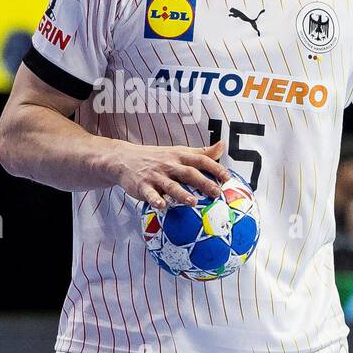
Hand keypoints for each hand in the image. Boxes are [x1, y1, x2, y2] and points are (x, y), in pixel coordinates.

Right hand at [104, 139, 229, 208]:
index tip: (227, 178)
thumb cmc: (157, 157)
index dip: (215, 168)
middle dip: (203, 182)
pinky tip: (162, 206)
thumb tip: (222, 146)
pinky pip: (150, 194)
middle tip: (217, 193)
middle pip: (189, 173)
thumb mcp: (179, 151)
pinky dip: (155, 199)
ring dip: (182, 194)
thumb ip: (201, 152)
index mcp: (180, 156)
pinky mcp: (143, 186)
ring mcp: (156, 176)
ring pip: (171, 185)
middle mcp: (169, 165)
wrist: (125, 158)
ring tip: (193, 202)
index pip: (201, 160)